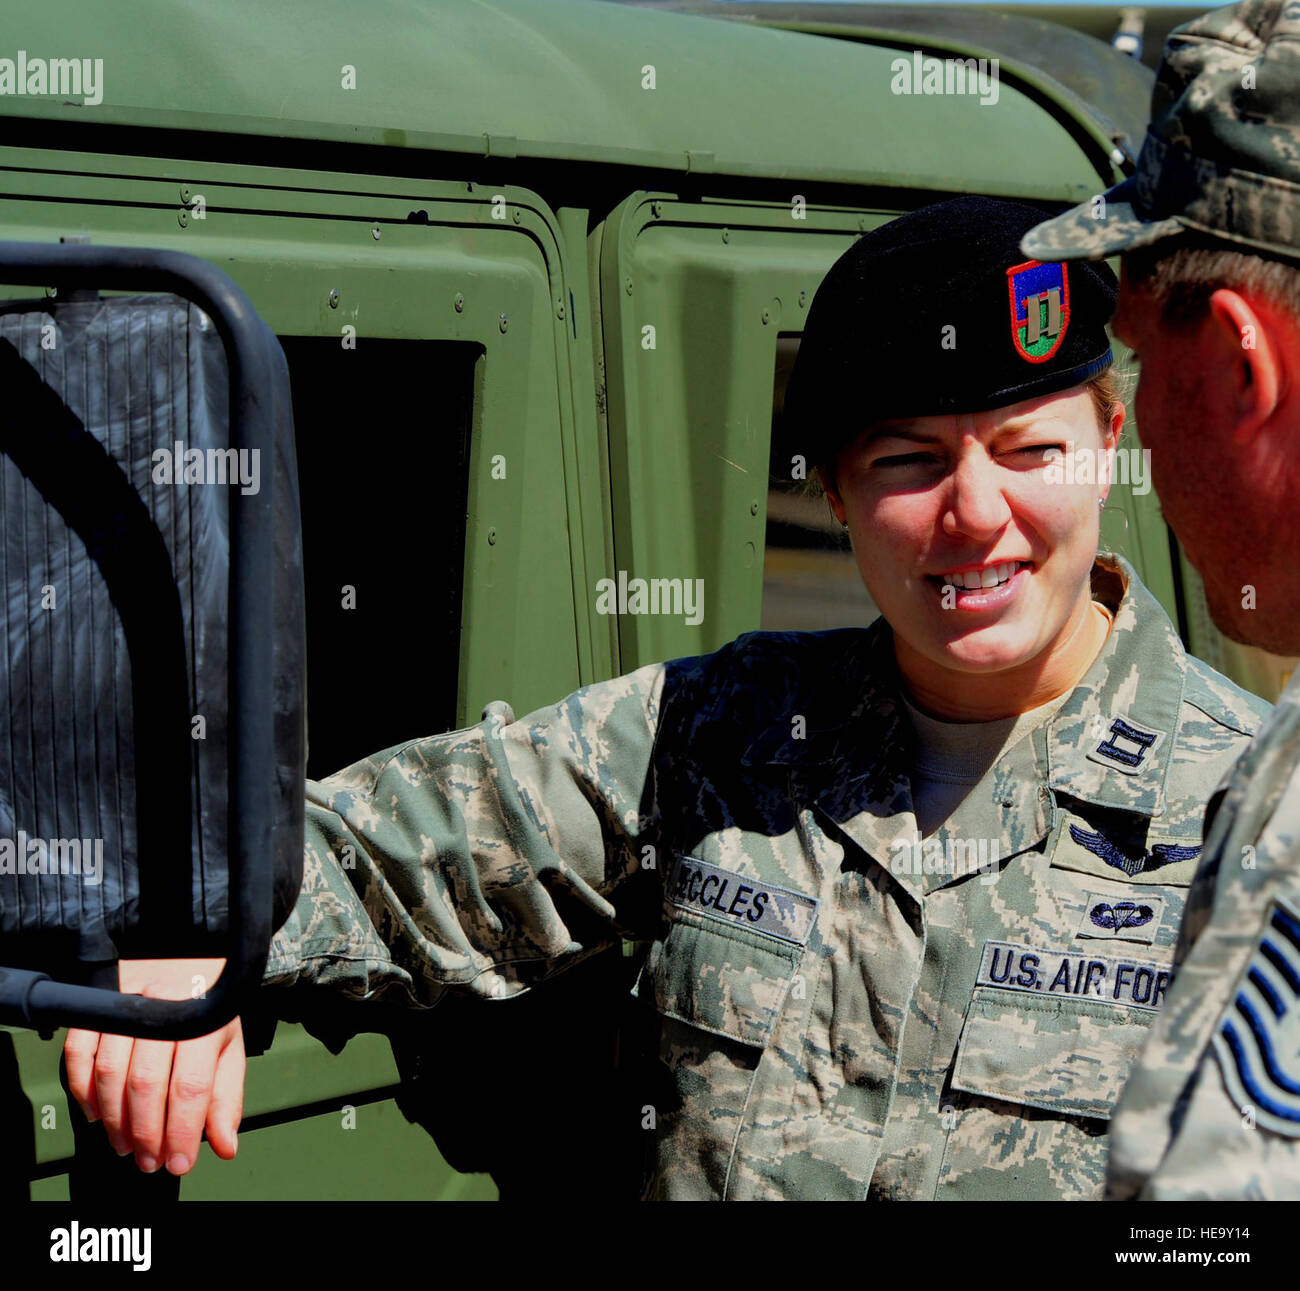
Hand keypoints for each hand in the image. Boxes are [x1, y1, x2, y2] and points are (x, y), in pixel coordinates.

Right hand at [63, 959, 243, 1174]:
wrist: (189, 956)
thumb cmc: (208, 1009)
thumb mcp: (227, 1047)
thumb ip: (226, 1098)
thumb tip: (225, 1147)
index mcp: (204, 1018)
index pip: (191, 1085)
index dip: (183, 1130)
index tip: (179, 1163)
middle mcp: (165, 1006)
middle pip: (146, 1083)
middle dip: (145, 1133)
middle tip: (148, 1161)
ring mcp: (127, 1001)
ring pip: (110, 1071)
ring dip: (113, 1119)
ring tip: (125, 1144)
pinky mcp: (99, 1002)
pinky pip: (80, 1051)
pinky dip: (83, 1089)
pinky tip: (96, 1114)